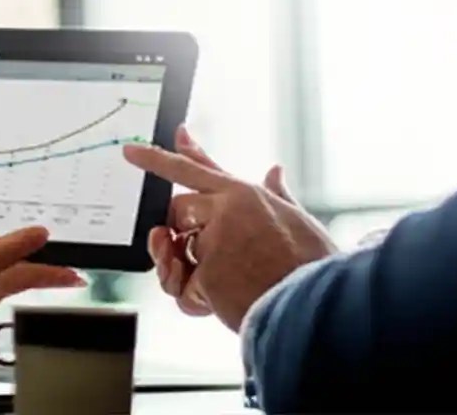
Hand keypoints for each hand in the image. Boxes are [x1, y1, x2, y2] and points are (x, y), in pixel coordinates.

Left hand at [126, 126, 336, 331]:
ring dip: (189, 271)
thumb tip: (274, 168)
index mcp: (246, 194)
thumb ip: (278, 195)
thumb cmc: (313, 267)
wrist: (326, 306)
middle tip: (211, 254)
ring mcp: (216, 242)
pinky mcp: (209, 274)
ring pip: (176, 251)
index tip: (129, 150)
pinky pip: (184, 290)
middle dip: (183, 233)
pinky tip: (225, 302)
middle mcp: (227, 211)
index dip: (159, 157)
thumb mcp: (300, 221)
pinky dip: (200, 303)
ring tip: (221, 281)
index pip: (195, 168)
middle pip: (178, 210)